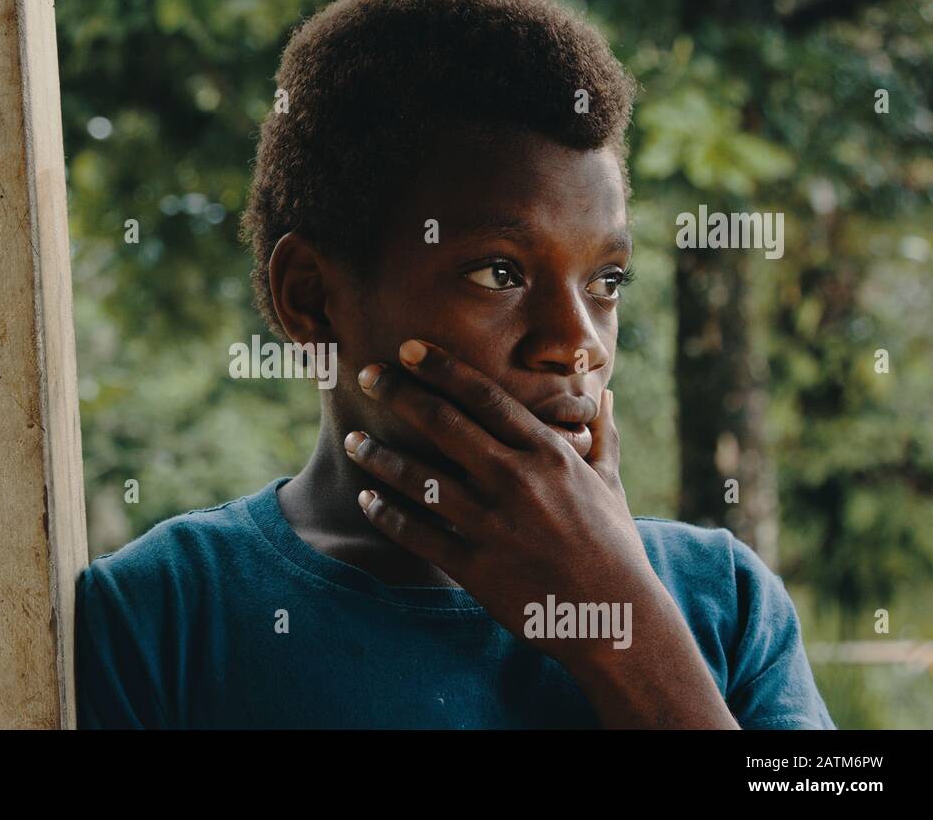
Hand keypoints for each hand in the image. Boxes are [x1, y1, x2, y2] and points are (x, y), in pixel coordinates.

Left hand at [345, 338, 654, 660]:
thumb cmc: (613, 547)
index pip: (486, 397)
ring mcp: (493, 525)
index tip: (409, 348)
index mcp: (549, 455)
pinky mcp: (474, 567)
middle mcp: (517, 482)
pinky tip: (367, 498)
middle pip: (444, 425)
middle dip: (400, 394)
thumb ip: (601, 434)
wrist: (615, 620)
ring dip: (379, 456)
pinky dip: (386, 513)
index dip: (442, 368)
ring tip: (354, 441)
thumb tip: (604, 393)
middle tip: (369, 375)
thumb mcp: (610, 484)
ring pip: (419, 479)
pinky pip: (416, 533)